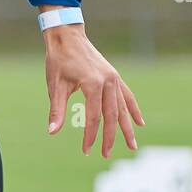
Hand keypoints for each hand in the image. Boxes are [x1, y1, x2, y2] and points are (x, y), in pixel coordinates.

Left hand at [42, 23, 145, 157]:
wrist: (68, 36)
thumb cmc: (58, 60)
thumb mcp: (55, 85)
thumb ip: (56, 110)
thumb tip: (52, 132)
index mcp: (93, 84)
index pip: (93, 117)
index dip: (90, 136)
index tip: (86, 150)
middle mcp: (108, 82)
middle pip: (112, 116)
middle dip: (110, 137)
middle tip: (107, 155)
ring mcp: (114, 78)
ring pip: (123, 108)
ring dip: (127, 128)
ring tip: (132, 146)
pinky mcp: (115, 76)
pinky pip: (128, 96)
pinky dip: (133, 109)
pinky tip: (139, 122)